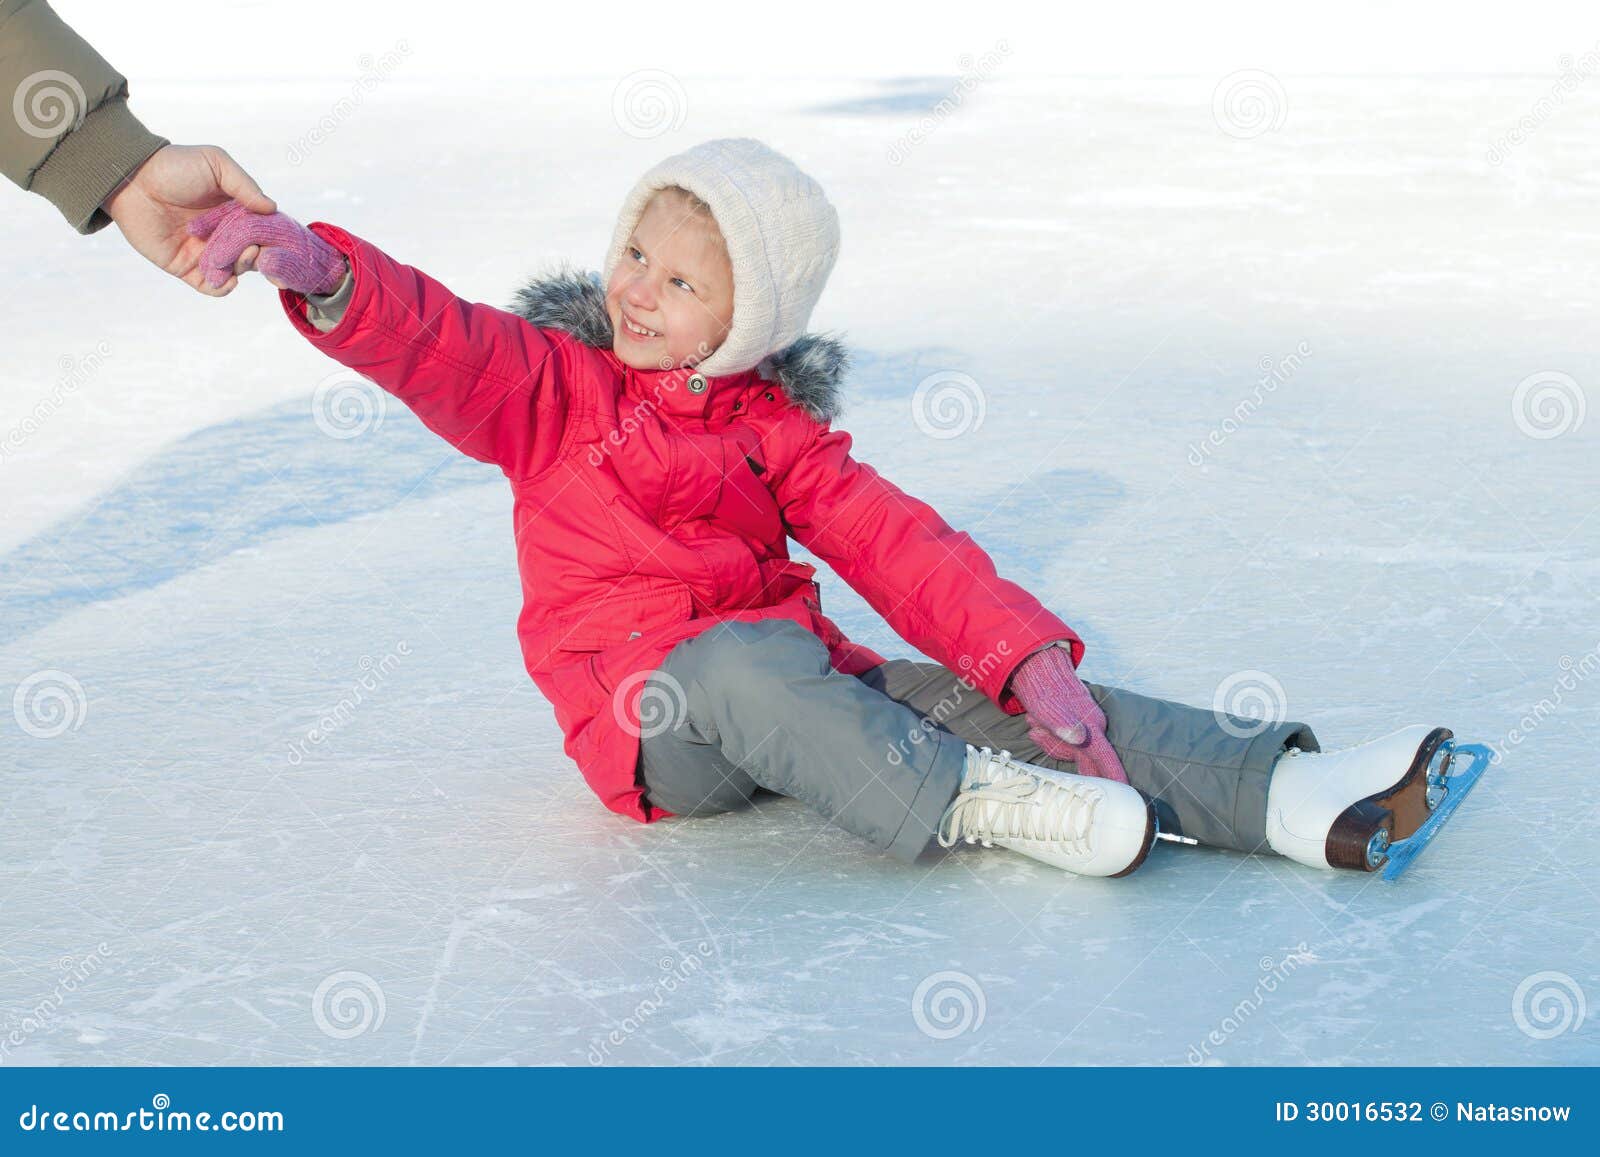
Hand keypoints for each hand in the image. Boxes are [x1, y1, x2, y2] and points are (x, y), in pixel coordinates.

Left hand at [100, 144, 275, 296]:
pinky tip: (227, 278)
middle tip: (255, 248)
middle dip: (261, 256)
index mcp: (235, 211)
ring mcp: (206, 251)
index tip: (279, 240)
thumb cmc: (174, 166)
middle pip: (255, 254)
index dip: (274, 238)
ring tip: (239, 255)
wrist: (131, 179)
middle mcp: (224, 234)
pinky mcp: (186, 267)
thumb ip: (245, 185)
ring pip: (236, 270)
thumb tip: (272, 209)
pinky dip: (223, 287)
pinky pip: (212, 286)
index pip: (263, 230)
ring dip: (243, 268)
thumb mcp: (215, 163)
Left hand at [1009, 645, 1129, 783]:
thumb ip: (1063, 726)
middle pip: (1080, 759)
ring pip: (1067, 750)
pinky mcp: (1075, 726)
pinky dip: (1046, 736)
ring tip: (1036, 720)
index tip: (1125, 795)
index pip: (1107, 760)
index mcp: (1092, 728)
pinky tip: (1037, 722)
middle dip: (1058, 750)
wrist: (1038, 669)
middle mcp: (1093, 730)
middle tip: (1038, 729)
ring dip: (1049, 740)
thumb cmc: (1043, 691)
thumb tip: (1080, 738)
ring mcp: (1085, 728)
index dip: (1115, 779)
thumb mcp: (1048, 710)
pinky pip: (1061, 742)